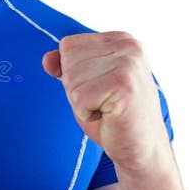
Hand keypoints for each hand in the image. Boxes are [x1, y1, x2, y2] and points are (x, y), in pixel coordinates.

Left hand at [42, 31, 170, 170]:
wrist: (142, 150)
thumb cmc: (112, 117)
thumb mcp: (85, 85)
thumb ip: (65, 67)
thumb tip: (47, 59)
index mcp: (121, 39)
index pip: (69, 46)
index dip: (74, 74)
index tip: (99, 89)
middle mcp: (128, 45)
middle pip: (68, 61)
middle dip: (77, 89)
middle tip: (103, 103)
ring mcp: (128, 64)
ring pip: (71, 80)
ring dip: (81, 103)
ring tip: (107, 109)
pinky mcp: (123, 85)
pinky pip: (79, 98)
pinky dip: (86, 114)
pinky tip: (109, 117)